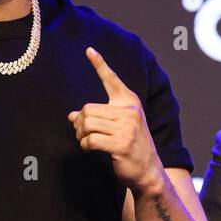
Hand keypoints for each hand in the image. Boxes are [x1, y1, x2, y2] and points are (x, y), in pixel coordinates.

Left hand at [68, 47, 164, 195]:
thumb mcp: (118, 127)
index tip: (88, 50)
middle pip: (88, 109)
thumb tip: (72, 116)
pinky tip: (90, 148)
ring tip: (86, 141)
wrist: (148, 170)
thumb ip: (98, 118)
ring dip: (80, 135)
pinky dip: (85, 145)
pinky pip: (90, 139)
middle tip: (82, 133)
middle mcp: (129, 112)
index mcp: (130, 102)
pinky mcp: (120, 144)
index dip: (99, 64)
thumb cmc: (131, 146)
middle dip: (80, 123)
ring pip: (87, 123)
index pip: (112, 80)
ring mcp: (126, 128)